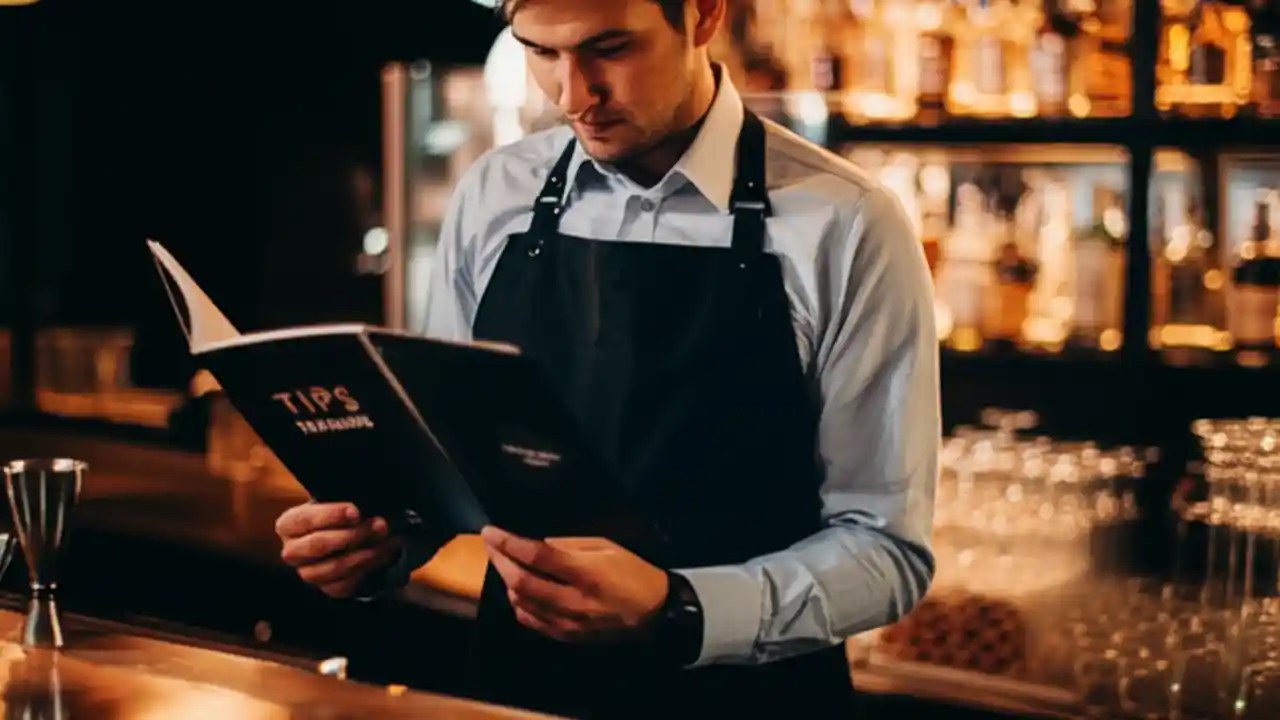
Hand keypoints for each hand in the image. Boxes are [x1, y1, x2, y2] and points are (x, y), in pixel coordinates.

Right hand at [275, 502, 403, 598]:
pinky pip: (347, 583)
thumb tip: (364, 509)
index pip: (306, 520)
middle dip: (354, 534)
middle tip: (380, 525)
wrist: (348, 538)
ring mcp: (308, 573)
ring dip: (367, 552)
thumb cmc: (340, 516)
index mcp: (289, 524)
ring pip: (335, 567)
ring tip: (391, 539)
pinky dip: (369, 568)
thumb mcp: (339, 505)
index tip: (356, 512)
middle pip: (319, 545)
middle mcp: (292, 552)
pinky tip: (385, 554)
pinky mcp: (327, 588)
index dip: (332, 515)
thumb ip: (347, 507)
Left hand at [480, 525, 668, 643]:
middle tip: (491, 545)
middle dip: (500, 560)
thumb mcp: (606, 547)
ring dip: (506, 581)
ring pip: (521, 603)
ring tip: (504, 564)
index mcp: (585, 574)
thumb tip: (537, 544)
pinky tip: (517, 591)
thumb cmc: (632, 571)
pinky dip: (518, 604)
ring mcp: (567, 622)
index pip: (536, 556)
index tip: (491, 531)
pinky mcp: (567, 636)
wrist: (654, 612)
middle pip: (521, 581)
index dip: (508, 543)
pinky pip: (531, 621)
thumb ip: (569, 545)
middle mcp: (572, 601)